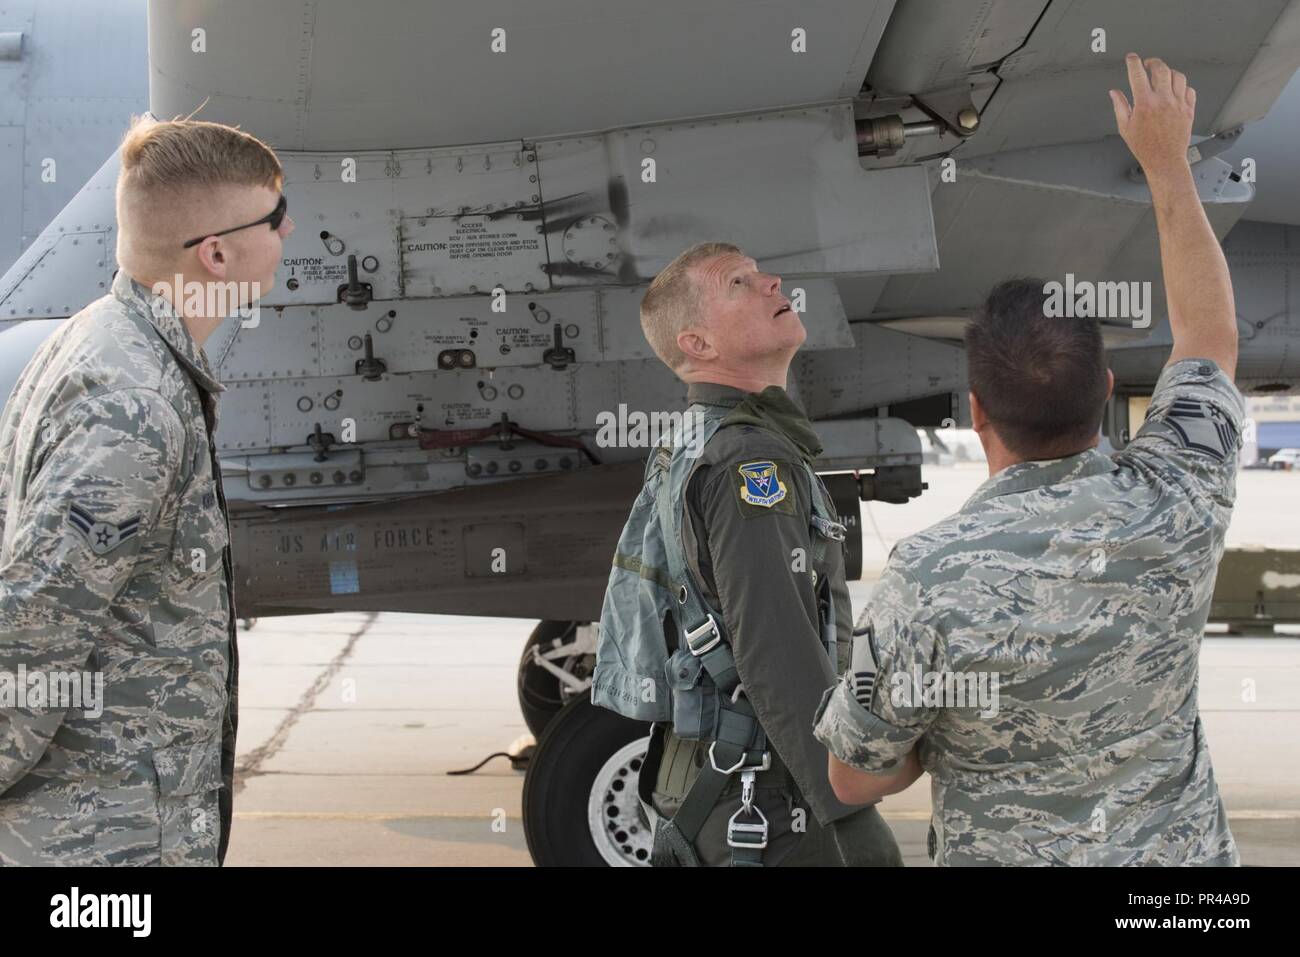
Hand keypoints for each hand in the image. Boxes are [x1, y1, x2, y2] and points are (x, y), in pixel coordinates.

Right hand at [1109, 53, 1195, 180]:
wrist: (1164, 160)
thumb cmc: (1145, 147)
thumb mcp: (1125, 127)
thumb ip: (1120, 106)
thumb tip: (1114, 93)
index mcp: (1145, 103)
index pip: (1137, 74)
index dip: (1133, 63)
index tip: (1132, 58)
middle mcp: (1163, 100)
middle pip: (1161, 69)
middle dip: (1153, 62)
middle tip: (1148, 63)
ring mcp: (1178, 103)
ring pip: (1178, 76)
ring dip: (1169, 72)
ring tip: (1163, 75)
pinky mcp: (1188, 109)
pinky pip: (1189, 89)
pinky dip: (1182, 86)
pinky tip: (1176, 89)